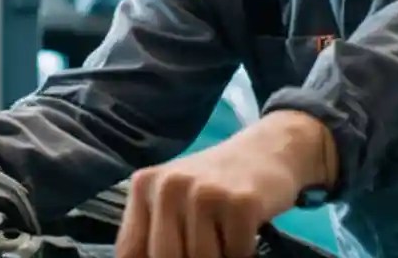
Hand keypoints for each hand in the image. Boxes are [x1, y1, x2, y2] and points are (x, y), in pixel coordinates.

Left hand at [116, 111, 335, 257]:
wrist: (267, 150)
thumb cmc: (214, 184)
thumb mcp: (173, 199)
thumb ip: (152, 233)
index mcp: (145, 185)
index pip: (130, 251)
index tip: (175, 257)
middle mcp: (169, 185)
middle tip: (207, 246)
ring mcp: (205, 192)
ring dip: (219, 255)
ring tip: (224, 233)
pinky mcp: (241, 203)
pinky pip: (235, 253)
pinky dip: (242, 250)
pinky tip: (243, 227)